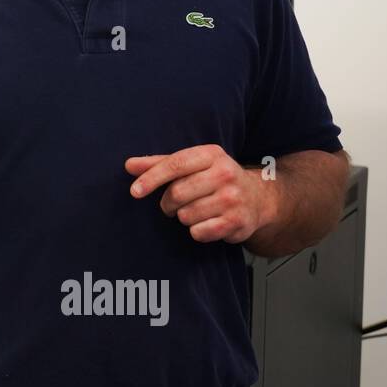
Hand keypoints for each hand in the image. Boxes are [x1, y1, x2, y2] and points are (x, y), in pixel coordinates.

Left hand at [124, 144, 274, 243]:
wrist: (258, 198)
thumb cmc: (215, 179)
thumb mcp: (191, 164)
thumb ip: (159, 164)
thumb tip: (129, 165)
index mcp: (211, 154)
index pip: (174, 165)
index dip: (151, 179)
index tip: (134, 191)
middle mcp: (225, 174)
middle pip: (177, 193)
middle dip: (168, 203)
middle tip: (174, 204)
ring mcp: (233, 198)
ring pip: (186, 215)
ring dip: (184, 217)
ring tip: (196, 211)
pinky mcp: (237, 222)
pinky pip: (199, 232)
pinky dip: (197, 231)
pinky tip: (208, 222)